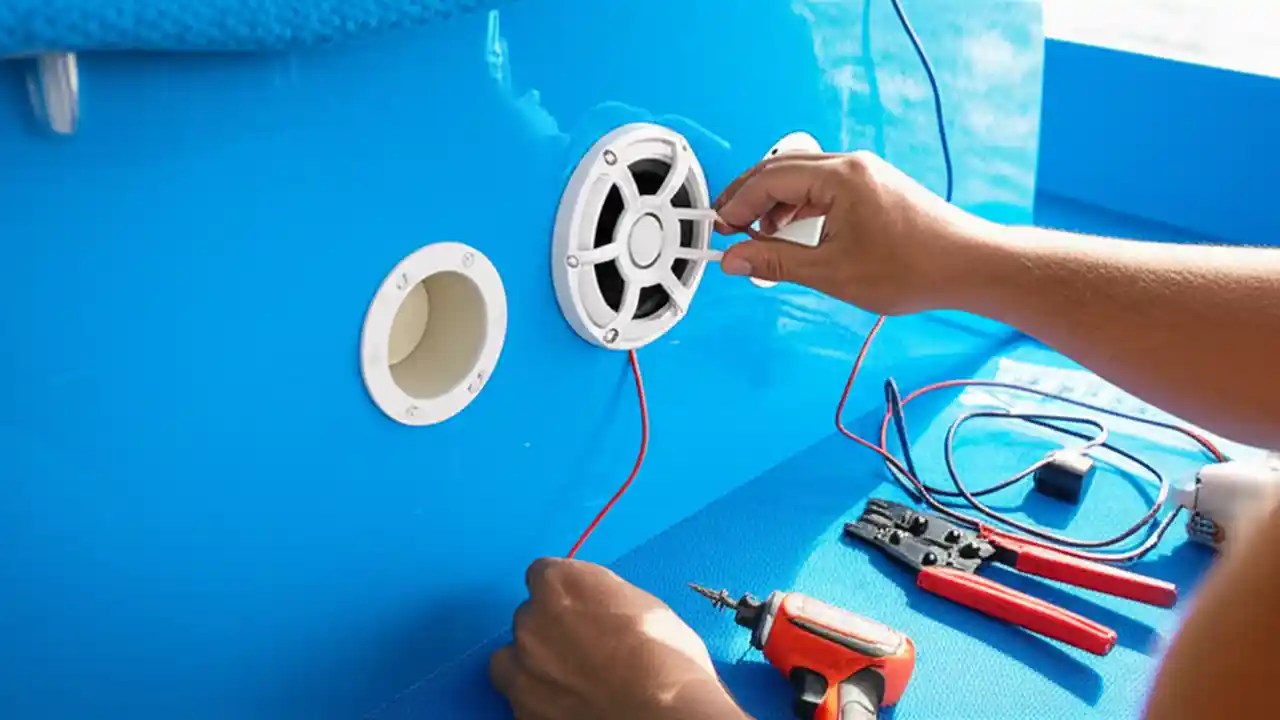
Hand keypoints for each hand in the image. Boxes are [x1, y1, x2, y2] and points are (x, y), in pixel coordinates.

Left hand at [489, 558, 743, 719]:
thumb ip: (605, 599)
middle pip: (529, 617)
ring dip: (530, 666)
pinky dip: (539, 702)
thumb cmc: (667, 658)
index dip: (564, 592)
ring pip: (509, 660)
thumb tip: (599, 608)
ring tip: (566, 681)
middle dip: (550, 630)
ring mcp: (521, 670)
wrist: (663, 716)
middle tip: (584, 650)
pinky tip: (569, 707)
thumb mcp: (644, 605)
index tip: (580, 607)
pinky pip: (521, 701)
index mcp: (561, 584)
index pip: (542, 574)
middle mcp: (531, 621)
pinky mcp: (522, 712)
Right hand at [714, 151, 993, 314]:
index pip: (770, 179)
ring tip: (757, 234)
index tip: (718, 227)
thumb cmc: (913, 267)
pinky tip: (792, 230)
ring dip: (774, 201)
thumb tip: (735, 258)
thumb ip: (776, 262)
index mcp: (840, 177)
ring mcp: (865, 172)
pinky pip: (824, 185)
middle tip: (726, 226)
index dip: (737, 203)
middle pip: (782, 169)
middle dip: (749, 197)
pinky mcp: (874, 186)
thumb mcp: (832, 272)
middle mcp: (852, 165)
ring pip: (802, 176)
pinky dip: (799, 204)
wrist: (968, 265)